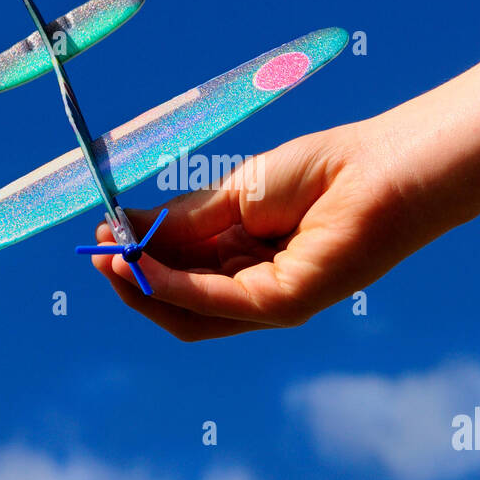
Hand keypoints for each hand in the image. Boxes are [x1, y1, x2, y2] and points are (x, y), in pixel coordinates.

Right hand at [89, 114, 450, 339]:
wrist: (384, 167)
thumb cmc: (323, 170)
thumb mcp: (235, 191)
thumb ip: (184, 218)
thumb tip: (125, 228)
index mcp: (247, 257)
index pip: (181, 272)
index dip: (138, 258)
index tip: (102, 231)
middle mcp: (256, 287)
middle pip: (179, 301)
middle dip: (132, 279)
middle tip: (96, 250)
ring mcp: (271, 302)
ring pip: (189, 312)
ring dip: (143, 287)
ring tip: (107, 256)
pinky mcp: (284, 304)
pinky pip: (213, 302)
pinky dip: (171, 285)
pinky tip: (139, 262)